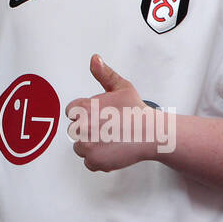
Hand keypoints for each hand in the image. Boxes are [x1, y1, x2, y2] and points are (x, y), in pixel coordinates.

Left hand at [65, 55, 157, 172]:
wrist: (151, 133)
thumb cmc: (137, 111)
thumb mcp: (121, 87)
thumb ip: (104, 74)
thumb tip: (94, 59)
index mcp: (84, 108)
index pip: (71, 111)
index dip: (85, 113)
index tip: (98, 115)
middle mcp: (82, 127)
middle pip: (75, 129)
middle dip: (87, 128)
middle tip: (107, 127)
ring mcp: (88, 146)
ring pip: (80, 146)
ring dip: (91, 144)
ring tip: (110, 138)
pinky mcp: (95, 161)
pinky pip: (88, 162)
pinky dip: (98, 159)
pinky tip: (111, 149)